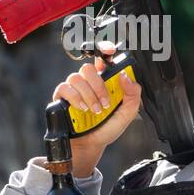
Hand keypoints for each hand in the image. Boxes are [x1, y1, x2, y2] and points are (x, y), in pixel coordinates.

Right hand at [53, 42, 142, 175]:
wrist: (91, 145)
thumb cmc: (107, 128)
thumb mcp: (126, 114)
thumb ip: (132, 96)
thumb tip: (126, 77)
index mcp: (104, 82)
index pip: (102, 60)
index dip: (104, 51)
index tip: (110, 50)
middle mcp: (87, 83)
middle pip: (88, 68)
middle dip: (98, 86)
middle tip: (105, 103)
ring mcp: (73, 89)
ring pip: (76, 78)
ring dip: (89, 95)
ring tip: (95, 110)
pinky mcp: (61, 97)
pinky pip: (64, 88)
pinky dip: (75, 98)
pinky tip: (82, 109)